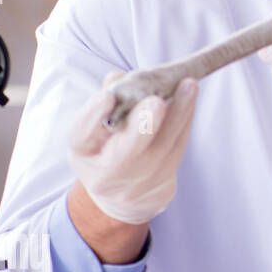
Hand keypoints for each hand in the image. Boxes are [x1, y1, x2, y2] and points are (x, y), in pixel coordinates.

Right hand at [68, 72, 197, 224]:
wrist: (123, 193)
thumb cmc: (104, 149)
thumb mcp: (93, 130)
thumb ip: (104, 102)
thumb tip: (117, 78)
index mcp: (83, 153)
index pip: (81, 135)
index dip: (93, 115)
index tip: (107, 95)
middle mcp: (108, 172)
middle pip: (126, 151)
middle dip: (142, 125)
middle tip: (156, 101)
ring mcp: (138, 180)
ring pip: (163, 146)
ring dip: (179, 113)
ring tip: (188, 84)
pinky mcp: (164, 179)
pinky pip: (178, 146)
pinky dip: (186, 119)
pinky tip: (190, 96)